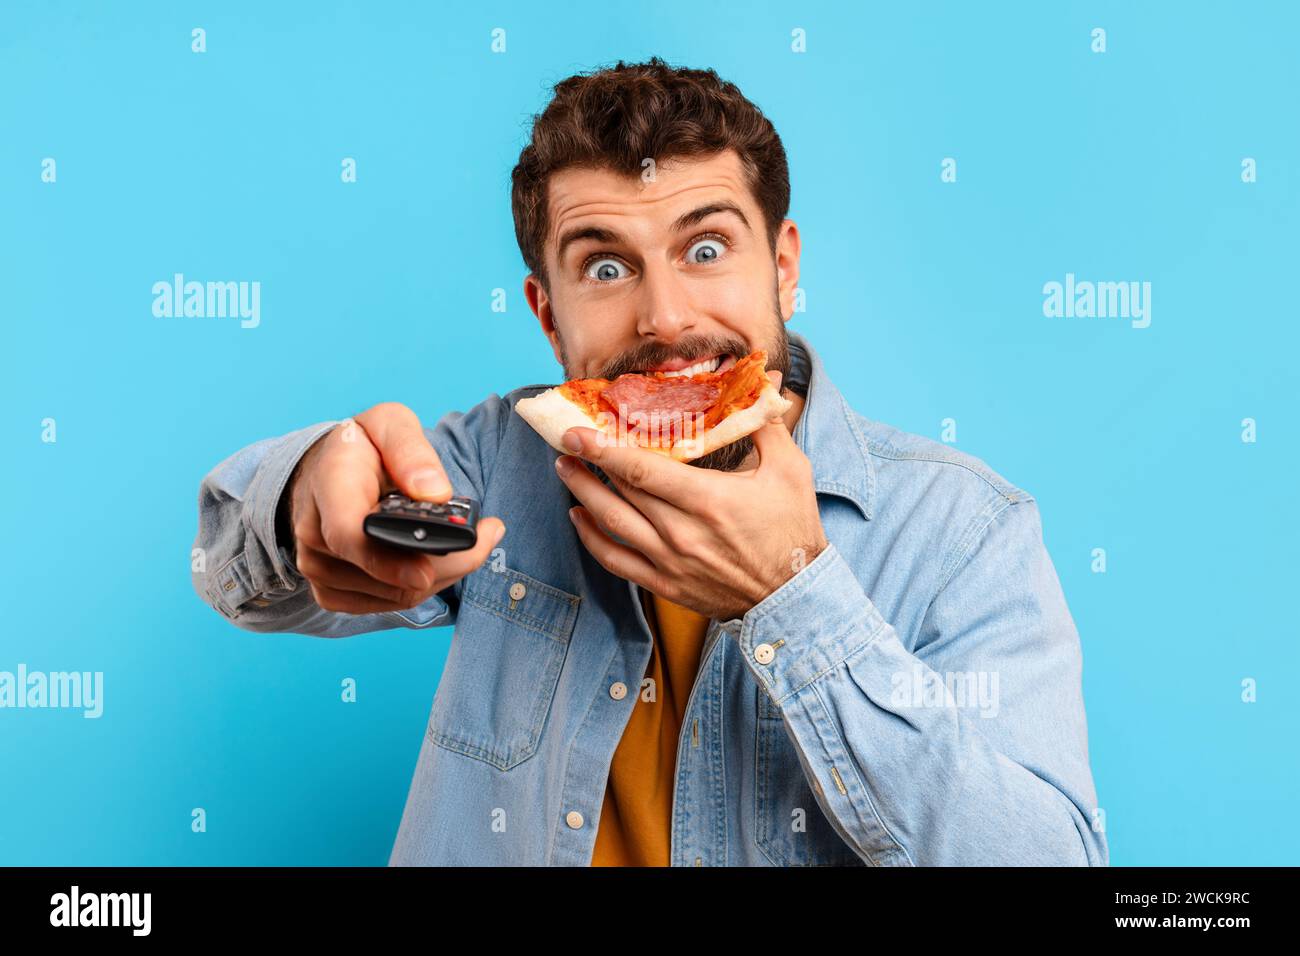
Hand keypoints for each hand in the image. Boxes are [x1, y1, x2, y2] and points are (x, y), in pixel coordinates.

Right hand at [285, 402, 505, 613]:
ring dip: (442, 575)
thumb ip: (411, 451)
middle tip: (487, 536)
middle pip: (387, 574)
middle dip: (448, 563)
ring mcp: (319, 568)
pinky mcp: (330, 592)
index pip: (348, 534)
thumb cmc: (364, 447)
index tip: (427, 571)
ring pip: (396, 594)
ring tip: (463, 542)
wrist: (326, 472)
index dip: (388, 561)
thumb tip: (436, 493)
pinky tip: (436, 559)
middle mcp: (314, 533)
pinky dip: (423, 587)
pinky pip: (388, 605)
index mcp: (329, 485)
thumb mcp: (389, 424)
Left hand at [554, 373, 826, 620]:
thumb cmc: (793, 529)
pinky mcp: (665, 584)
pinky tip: (578, 518)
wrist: (794, 594)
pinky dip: (591, 539)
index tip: (577, 432)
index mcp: (708, 500)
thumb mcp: (789, 470)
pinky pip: (616, 562)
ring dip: (582, 494)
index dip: (604, 450)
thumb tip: (762, 382)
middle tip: (566, 441)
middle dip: (588, 464)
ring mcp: (670, 562)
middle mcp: (681, 533)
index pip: (642, 471)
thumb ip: (764, 424)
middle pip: (620, 492)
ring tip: (566, 469)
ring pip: (611, 525)